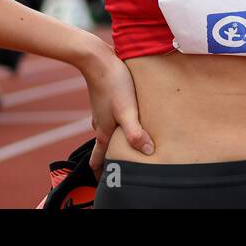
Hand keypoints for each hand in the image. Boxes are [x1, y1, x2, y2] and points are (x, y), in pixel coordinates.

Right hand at [79, 44, 154, 178]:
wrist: (98, 60)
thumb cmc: (114, 84)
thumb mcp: (127, 111)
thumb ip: (136, 133)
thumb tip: (147, 152)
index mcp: (104, 133)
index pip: (98, 161)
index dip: (100, 174)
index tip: (104, 185)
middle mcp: (100, 125)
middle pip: (104, 149)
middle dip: (111, 160)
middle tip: (122, 168)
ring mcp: (102, 113)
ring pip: (108, 134)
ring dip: (116, 143)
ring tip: (130, 147)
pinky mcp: (107, 101)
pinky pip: (112, 120)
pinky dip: (119, 126)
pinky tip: (131, 120)